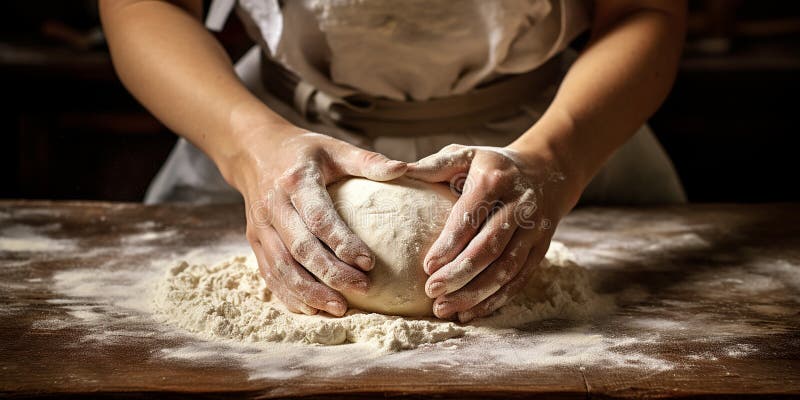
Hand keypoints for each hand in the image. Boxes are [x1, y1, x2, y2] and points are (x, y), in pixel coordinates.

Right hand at [227, 124, 406, 316]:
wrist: (254, 151)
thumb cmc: (303, 152)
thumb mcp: (334, 148)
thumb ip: (367, 161)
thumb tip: (404, 168)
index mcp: (296, 181)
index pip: (319, 218)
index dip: (343, 242)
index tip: (369, 263)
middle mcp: (273, 207)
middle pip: (301, 248)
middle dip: (331, 273)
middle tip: (362, 290)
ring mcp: (260, 227)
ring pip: (282, 267)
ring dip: (309, 292)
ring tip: (340, 308)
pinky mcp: (254, 241)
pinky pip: (270, 274)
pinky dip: (289, 295)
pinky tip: (312, 309)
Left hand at [406, 144, 580, 321]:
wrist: (546, 170)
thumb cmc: (491, 165)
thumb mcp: (465, 155)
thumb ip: (433, 166)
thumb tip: (396, 170)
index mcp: (495, 179)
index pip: (471, 215)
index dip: (450, 242)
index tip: (427, 266)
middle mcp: (520, 205)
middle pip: (490, 246)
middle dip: (460, 273)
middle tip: (431, 291)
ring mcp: (534, 229)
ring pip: (506, 268)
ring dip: (476, 293)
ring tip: (444, 308)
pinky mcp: (541, 249)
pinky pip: (519, 280)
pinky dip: (495, 300)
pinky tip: (470, 313)